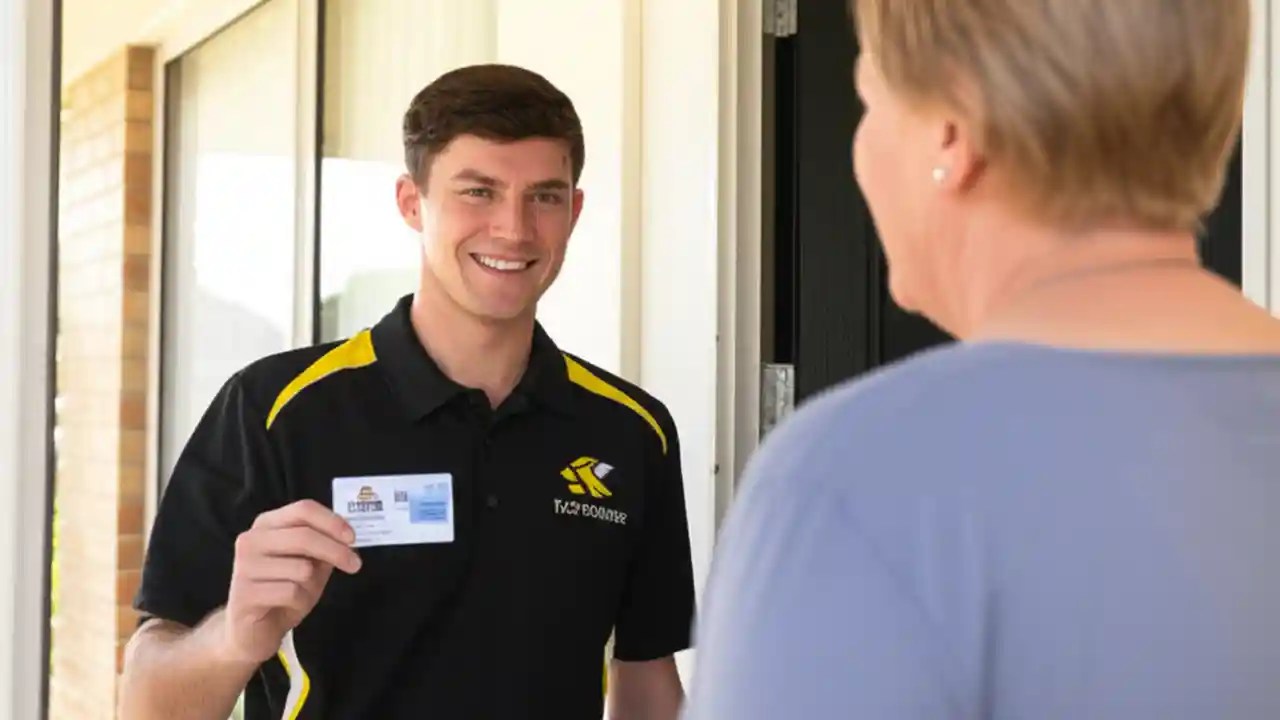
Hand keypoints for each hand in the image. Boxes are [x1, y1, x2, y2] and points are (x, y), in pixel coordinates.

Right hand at [221, 500, 360, 664]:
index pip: (303, 510)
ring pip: (301, 568)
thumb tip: (348, 537)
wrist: (252, 630)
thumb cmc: (283, 591)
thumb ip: (325, 548)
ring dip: (312, 585)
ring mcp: (244, 567)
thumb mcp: (310, 565)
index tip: (352, 538)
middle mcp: (251, 540)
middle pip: (304, 536)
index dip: (332, 522)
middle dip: (336, 551)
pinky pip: (291, 592)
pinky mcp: (244, 594)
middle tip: (355, 564)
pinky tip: (288, 606)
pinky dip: (300, 601)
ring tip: (301, 594)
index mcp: (267, 525)